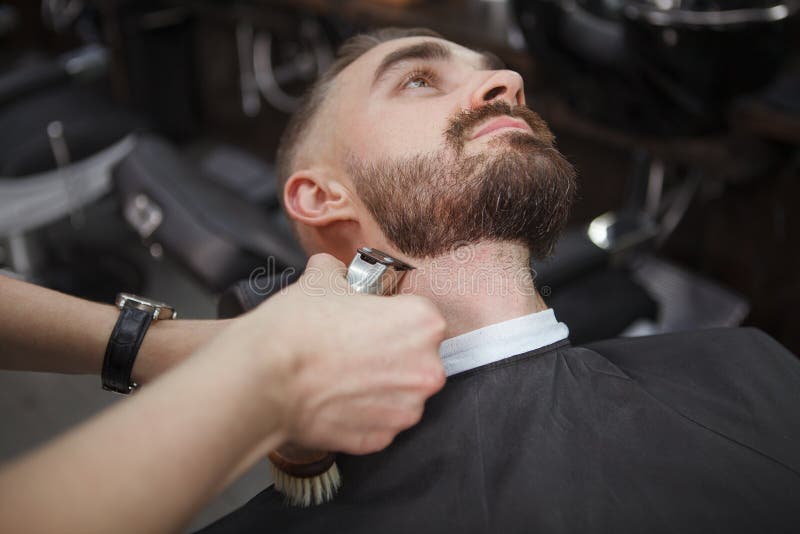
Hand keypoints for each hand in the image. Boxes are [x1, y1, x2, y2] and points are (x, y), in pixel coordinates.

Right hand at [228, 253, 446, 454]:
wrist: (266, 377)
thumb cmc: (298, 327)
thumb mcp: (321, 279)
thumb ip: (338, 272)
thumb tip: (333, 270)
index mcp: (423, 324)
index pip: (420, 317)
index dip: (391, 318)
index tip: (371, 323)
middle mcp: (426, 369)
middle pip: (417, 358)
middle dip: (391, 355)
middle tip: (354, 349)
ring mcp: (406, 410)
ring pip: (401, 394)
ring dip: (379, 386)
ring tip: (342, 376)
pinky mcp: (382, 439)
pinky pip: (379, 422)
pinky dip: (362, 414)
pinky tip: (336, 399)